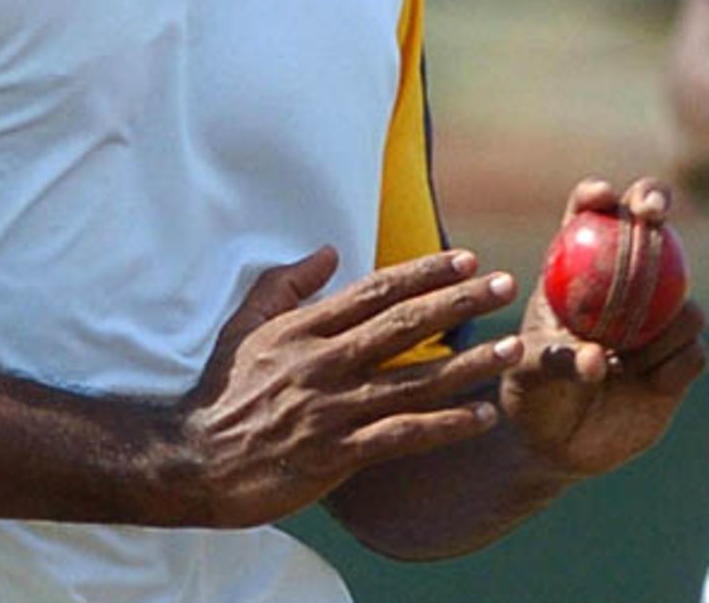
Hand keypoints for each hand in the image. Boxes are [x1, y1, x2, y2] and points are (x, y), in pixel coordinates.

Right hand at [179, 245, 524, 527]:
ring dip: (468, 365)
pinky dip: (444, 426)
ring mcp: (332, 408)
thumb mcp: (246, 324)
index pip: (375, 291)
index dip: (423, 273)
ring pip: (413, 381)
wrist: (199, 458)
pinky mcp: (337, 453)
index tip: (465, 259)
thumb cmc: (224, 388)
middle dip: (458, 302)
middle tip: (503, 285)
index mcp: (303, 327)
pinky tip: (481, 417)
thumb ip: (287, 284)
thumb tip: (329, 251)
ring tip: (511, 349)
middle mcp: (323, 362)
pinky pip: (402, 436)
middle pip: (403, 326)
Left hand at [501, 176, 705, 477]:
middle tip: (651, 214)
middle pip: (649, 227)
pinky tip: (649, 382)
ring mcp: (654, 321)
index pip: (588, 215)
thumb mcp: (527, 371)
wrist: (553, 440)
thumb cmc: (528, 391)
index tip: (602, 196)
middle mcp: (620, 286)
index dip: (598, 194)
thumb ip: (558, 360)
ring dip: (662, 329)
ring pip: (682, 302)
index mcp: (574, 269)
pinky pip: (694, 351)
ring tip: (627, 360)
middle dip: (655, 202)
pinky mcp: (677, 361)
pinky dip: (674, 364)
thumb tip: (598, 357)